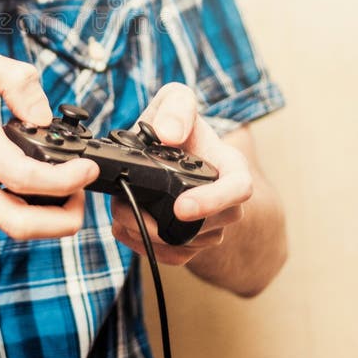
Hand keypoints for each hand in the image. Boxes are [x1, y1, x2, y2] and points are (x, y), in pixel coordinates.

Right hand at [0, 48, 98, 239]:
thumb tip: (43, 115)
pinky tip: (26, 185)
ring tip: (61, 187)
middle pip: (22, 222)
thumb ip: (17, 80)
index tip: (87, 170)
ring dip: (48, 213)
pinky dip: (23, 206)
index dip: (65, 181)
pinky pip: (1, 218)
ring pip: (16, 223)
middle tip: (82, 197)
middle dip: (65, 219)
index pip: (23, 175)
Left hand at [111, 83, 252, 265]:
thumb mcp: (176, 100)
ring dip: (145, 233)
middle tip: (122, 207)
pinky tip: (122, 227)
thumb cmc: (177, 124)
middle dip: (162, 223)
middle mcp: (226, 201)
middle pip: (207, 226)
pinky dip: (142, 246)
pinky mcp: (190, 242)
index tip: (181, 207)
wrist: (172, 148)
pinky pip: (173, 258)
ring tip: (117, 211)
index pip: (240, 189)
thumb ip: (176, 107)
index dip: (213, 201)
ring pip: (185, 245)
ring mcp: (210, 226)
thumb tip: (168, 135)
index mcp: (231, 166)